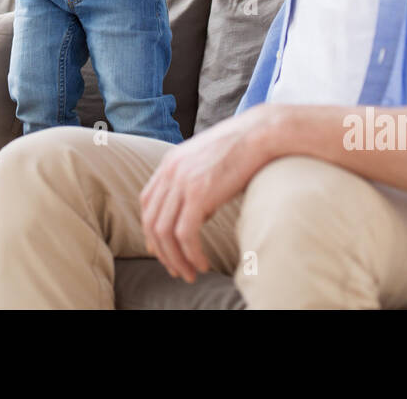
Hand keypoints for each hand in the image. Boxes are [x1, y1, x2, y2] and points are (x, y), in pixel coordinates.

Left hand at [139, 107, 276, 281]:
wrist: (260, 134)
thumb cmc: (241, 149)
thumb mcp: (208, 163)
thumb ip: (195, 184)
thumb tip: (198, 215)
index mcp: (170, 163)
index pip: (147, 203)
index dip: (151, 229)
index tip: (162, 249)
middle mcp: (170, 172)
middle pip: (151, 221)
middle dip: (161, 251)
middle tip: (176, 268)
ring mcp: (182, 182)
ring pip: (164, 232)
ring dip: (175, 258)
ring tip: (189, 273)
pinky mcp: (198, 193)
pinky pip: (184, 233)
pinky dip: (190, 254)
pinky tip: (202, 264)